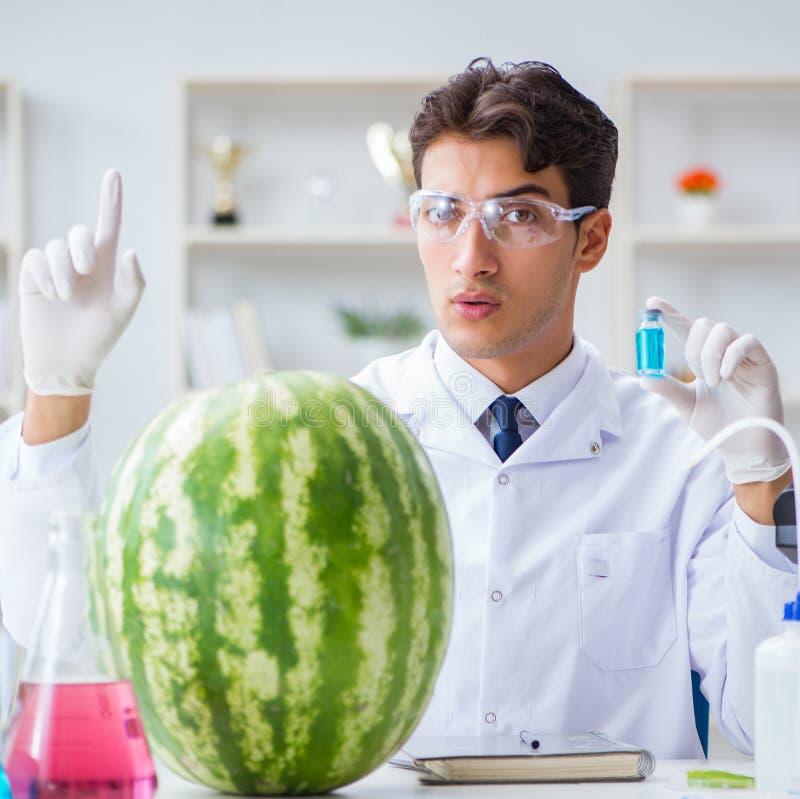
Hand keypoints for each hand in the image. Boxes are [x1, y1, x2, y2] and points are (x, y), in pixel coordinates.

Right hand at [19, 170, 144, 395]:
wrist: (66, 362)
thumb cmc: (99, 338)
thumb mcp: (122, 312)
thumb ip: (133, 283)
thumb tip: (131, 251)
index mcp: (106, 267)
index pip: (108, 227)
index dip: (110, 201)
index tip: (113, 174)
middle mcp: (80, 264)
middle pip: (78, 233)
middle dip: (81, 247)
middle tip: (86, 271)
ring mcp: (54, 270)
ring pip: (55, 248)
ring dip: (63, 272)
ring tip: (66, 297)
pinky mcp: (32, 278)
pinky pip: (35, 260)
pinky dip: (44, 276)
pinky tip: (51, 296)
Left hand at [640, 296, 789, 484]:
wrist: (743, 446)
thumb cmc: (717, 424)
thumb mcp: (686, 406)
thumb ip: (668, 389)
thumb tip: (644, 378)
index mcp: (701, 358)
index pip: (684, 328)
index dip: (669, 314)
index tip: (652, 304)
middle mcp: (722, 351)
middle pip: (702, 324)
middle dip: (694, 348)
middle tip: (699, 377)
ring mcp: (743, 355)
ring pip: (722, 330)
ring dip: (710, 356)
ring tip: (714, 382)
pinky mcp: (762, 362)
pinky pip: (746, 342)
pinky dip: (730, 356)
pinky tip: (725, 376)